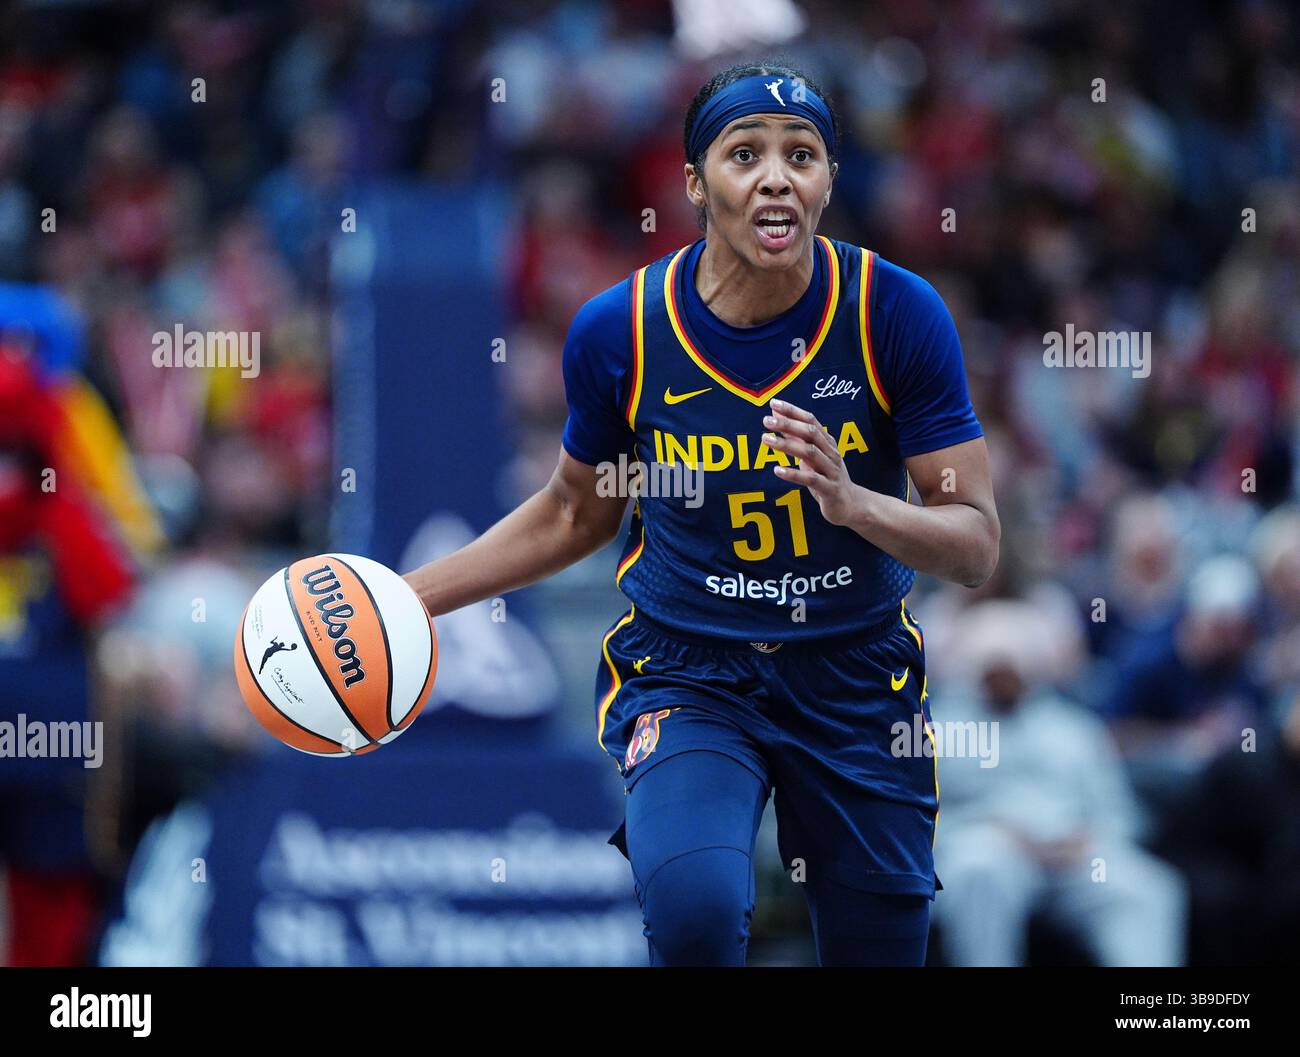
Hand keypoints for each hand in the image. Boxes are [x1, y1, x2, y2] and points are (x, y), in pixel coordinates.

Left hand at [761, 398, 865, 526]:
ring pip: (810, 453)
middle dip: (788, 424)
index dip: (793, 411)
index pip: (810, 420)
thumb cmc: (826, 477)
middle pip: (811, 433)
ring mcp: (832, 470)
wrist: (850, 505)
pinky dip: (793, 473)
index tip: (774, 403)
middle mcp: (831, 453)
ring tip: (766, 440)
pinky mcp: (829, 488)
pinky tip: (777, 470)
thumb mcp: (810, 456)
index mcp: (827, 443)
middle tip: (767, 421)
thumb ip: (794, 436)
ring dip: (786, 445)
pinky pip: (811, 479)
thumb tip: (776, 415)